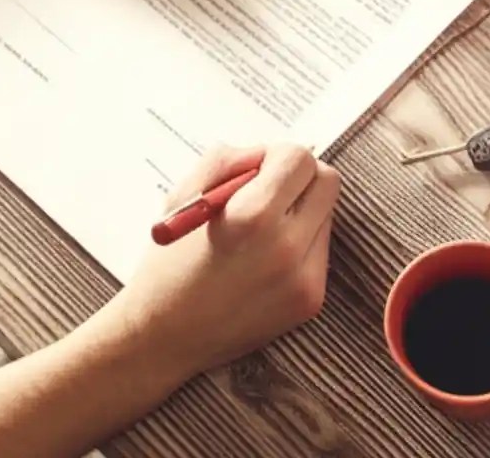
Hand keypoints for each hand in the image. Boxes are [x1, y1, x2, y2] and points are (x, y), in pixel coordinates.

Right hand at [97, 144, 339, 385]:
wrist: (161, 338)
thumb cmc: (167, 263)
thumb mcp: (183, 196)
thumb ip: (229, 160)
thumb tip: (266, 152)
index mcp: (251, 216)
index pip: (300, 158)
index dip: (277, 156)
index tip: (258, 169)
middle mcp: (286, 247)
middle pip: (327, 182)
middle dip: (299, 177)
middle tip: (269, 189)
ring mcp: (303, 278)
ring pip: (326, 215)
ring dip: (300, 211)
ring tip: (259, 232)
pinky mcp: (310, 300)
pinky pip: (319, 251)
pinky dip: (298, 244)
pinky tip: (264, 260)